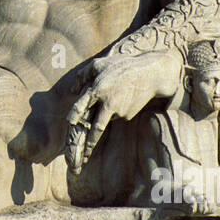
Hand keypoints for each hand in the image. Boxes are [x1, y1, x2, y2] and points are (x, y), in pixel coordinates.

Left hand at [65, 49, 180, 172]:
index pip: (82, 105)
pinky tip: (125, 96)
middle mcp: (107, 103)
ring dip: (106, 113)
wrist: (150, 74)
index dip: (75, 114)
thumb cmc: (122, 66)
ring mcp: (119, 111)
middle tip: (84, 156)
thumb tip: (73, 89)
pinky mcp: (128, 115)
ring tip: (115, 98)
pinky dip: (116, 109)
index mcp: (98, 89)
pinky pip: (116, 114)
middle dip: (90, 144)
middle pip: (96, 128)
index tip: (69, 122)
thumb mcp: (100, 64)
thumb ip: (84, 75)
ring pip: (106, 117)